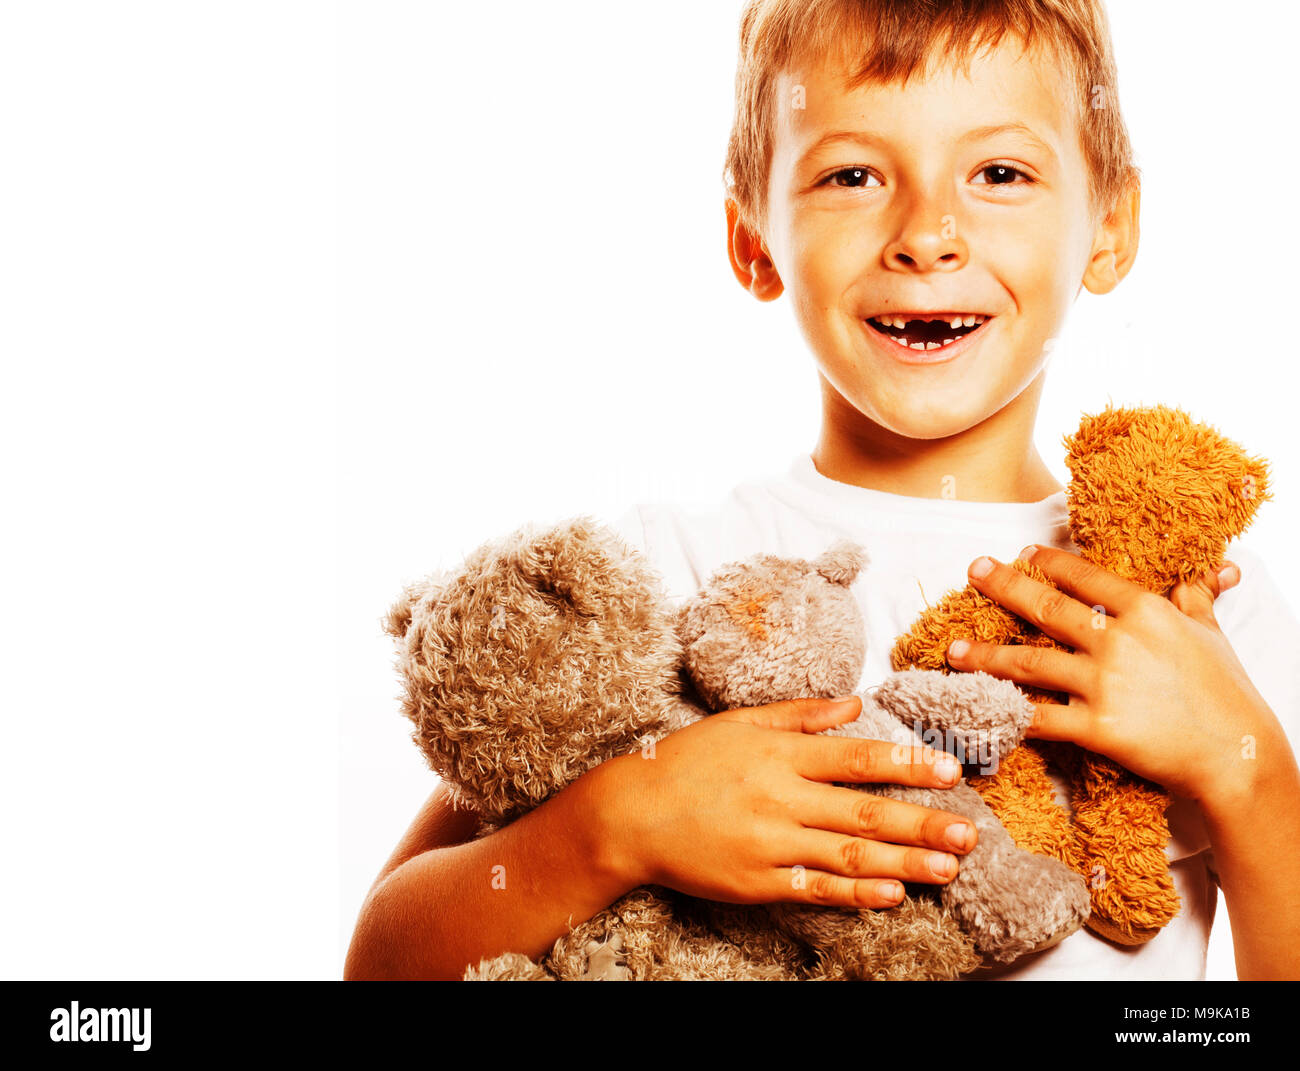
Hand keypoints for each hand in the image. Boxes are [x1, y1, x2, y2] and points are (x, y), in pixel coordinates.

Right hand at [589, 696, 980, 909]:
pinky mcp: (757, 881)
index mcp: (778, 753)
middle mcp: (779, 796)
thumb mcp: (739, 722)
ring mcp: (769, 843)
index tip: (948, 770)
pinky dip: (855, 892)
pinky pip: (815, 888)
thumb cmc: (684, 762)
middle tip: (969, 833)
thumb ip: (800, 714)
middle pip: (864, 810)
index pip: (855, 757)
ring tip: (947, 868)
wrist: (630, 815)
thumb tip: (855, 704)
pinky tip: (891, 894)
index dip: (906, 763)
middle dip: (923, 822)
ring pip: (849, 853)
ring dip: (904, 862)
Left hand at [944, 546, 1279, 810]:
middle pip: (1046, 609)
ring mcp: (1104, 685)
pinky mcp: (1097, 728)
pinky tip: (980, 705)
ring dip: (985, 656)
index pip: (1085, 578)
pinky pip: (1040, 717)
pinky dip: (1007, 712)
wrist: (1238, 755)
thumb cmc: (1227, 692)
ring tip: (952, 651)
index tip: (1023, 554)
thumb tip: (1196, 573)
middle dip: (1003, 587)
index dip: (1049, 564)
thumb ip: (1194, 599)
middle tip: (973, 572)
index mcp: (1146, 612)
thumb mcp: (1211, 632)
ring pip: (1029, 663)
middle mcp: (1118, 642)